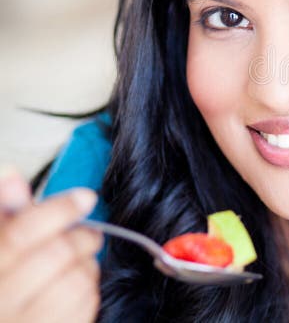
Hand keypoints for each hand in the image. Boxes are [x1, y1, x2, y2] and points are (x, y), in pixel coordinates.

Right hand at [0, 166, 102, 322]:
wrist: (9, 319)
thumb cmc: (4, 283)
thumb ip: (5, 214)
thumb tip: (10, 173)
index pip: (21, 234)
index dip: (58, 210)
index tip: (85, 197)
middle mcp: (1, 300)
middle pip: (56, 254)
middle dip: (81, 236)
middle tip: (88, 232)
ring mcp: (24, 322)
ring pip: (76, 280)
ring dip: (86, 264)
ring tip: (77, 262)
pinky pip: (85, 305)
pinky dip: (89, 288)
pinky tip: (75, 286)